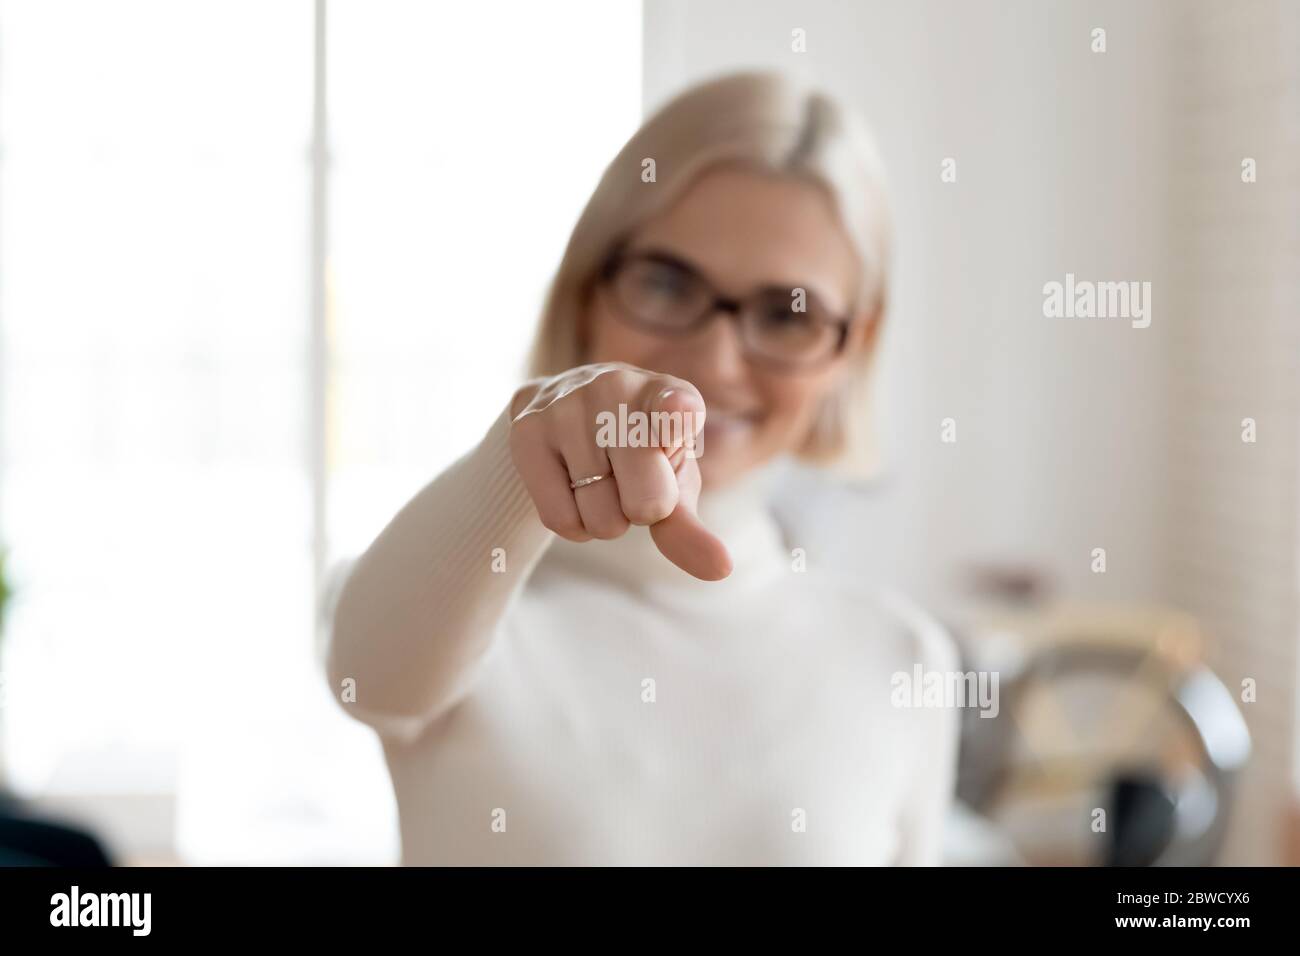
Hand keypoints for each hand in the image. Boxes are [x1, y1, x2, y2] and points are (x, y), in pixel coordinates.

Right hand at [508, 363, 731, 580]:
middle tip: (631, 482)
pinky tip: (572, 489)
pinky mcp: (526, 431)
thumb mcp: (671, 483)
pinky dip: (574, 525)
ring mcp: (566, 406)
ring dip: (604, 518)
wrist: (564, 417)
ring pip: (600, 516)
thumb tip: (720, 569)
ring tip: (599, 479)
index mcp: (668, 394)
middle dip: (642, 512)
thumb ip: (691, 526)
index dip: (677, 418)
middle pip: (646, 502)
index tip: (676, 414)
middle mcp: (616, 388)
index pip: (676, 407)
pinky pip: (560, 518)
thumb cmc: (637, 456)